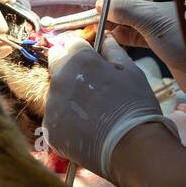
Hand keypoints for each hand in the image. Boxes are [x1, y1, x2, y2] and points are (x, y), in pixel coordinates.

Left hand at [45, 34, 178, 178]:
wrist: (132, 149)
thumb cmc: (135, 106)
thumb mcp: (131, 71)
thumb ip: (113, 50)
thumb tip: (106, 37)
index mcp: (78, 60)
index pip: (70, 43)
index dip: (81, 50)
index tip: (90, 60)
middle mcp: (59, 80)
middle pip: (57, 66)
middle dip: (70, 69)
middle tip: (91, 86)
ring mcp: (52, 106)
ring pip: (56, 94)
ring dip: (68, 97)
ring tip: (93, 112)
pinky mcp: (50, 130)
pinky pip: (56, 119)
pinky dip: (67, 121)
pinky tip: (86, 128)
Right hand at [100, 0, 185, 96]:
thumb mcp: (153, 19)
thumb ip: (125, 9)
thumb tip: (102, 4)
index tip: (112, 3)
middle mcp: (170, 2)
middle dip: (117, 7)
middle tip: (100, 18)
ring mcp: (167, 22)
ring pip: (136, 17)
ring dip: (119, 23)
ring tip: (103, 30)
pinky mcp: (164, 41)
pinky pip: (139, 34)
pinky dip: (126, 35)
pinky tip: (114, 39)